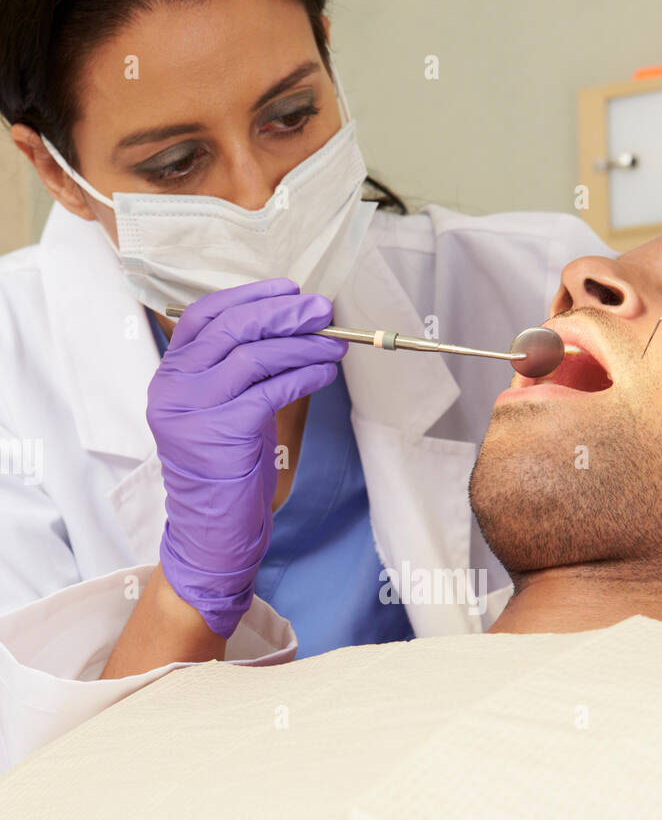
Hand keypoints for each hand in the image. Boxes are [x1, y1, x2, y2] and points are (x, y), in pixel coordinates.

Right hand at [147, 279, 346, 637]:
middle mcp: (173, 389)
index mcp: (169, 376)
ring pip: (253, 356)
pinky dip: (303, 376)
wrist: (211, 530)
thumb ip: (236, 369)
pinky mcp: (220, 434)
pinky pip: (270, 391)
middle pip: (231, 330)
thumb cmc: (224, 468)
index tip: (288, 289)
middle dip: (283, 315)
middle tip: (323, 311)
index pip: (203, 317)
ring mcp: (192, 411)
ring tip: (334, 346)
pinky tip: (325, 374)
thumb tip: (289, 325)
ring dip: (302, 346)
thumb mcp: (221, 409)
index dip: (248, 297)